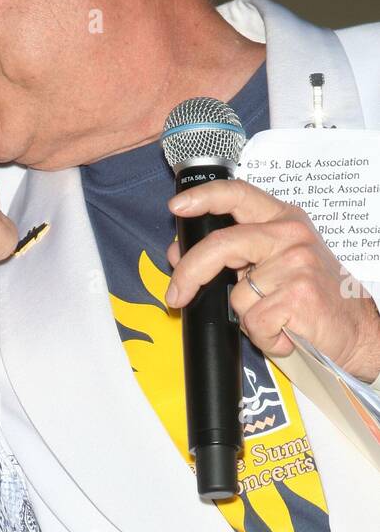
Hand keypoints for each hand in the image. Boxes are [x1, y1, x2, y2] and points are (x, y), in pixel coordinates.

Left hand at [164, 180, 379, 382]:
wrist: (354, 330)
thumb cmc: (312, 299)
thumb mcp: (272, 266)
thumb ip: (231, 257)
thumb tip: (178, 253)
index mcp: (283, 221)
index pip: (238, 194)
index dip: (203, 197)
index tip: (177, 207)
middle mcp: (290, 236)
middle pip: (221, 245)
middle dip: (189, 272)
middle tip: (177, 294)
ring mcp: (296, 264)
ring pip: (237, 295)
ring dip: (248, 318)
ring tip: (275, 319)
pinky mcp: (297, 296)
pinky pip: (254, 322)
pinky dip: (264, 337)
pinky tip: (285, 331)